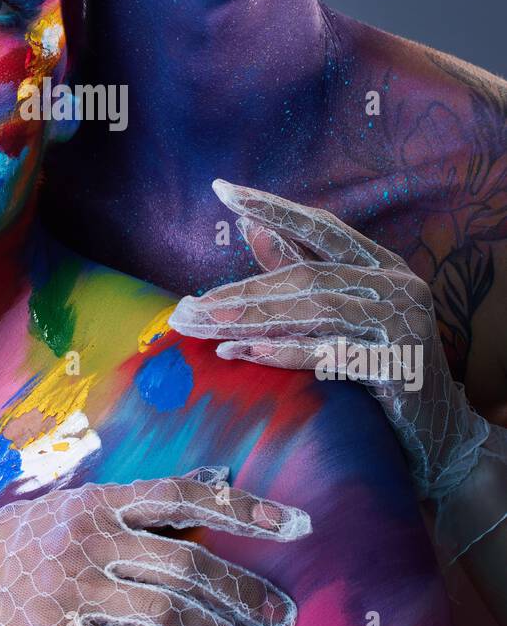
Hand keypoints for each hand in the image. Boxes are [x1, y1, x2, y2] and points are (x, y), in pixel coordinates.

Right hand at [0, 463, 310, 625]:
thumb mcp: (85, 504)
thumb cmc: (25, 539)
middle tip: (282, 618)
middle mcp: (93, 540)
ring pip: (167, 614)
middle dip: (245, 592)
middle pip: (188, 563)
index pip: (187, 496)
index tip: (298, 524)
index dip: (246, 508)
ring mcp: (74, 590)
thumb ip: (154, 497)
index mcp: (104, 501)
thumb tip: (221, 474)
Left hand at [170, 178, 492, 517]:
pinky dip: (280, 352)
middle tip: (186, 305)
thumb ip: (302, 268)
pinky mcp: (399, 367)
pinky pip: (328, 355)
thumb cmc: (383, 365)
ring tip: (201, 326)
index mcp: (385, 263)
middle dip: (240, 290)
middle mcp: (398, 285)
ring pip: (313, 311)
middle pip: (305, 276)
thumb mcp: (345, 311)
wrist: (440, 435)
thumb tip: (249, 226)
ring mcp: (403, 324)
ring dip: (249, 319)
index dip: (271, 208)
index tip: (223, 190)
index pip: (320, 226)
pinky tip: (238, 352)